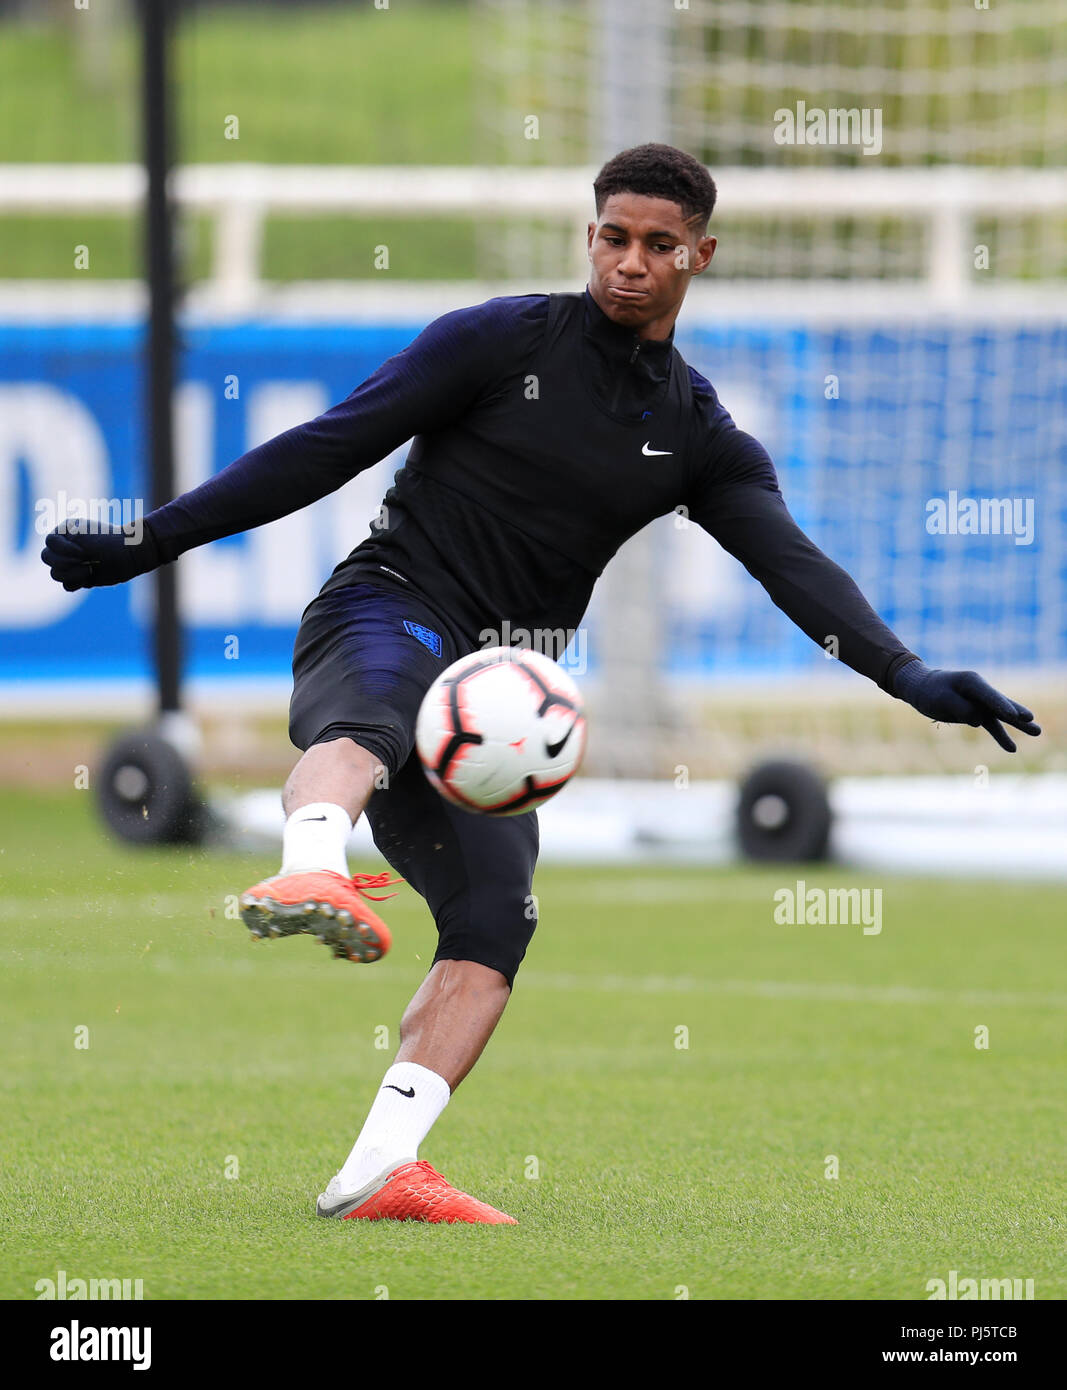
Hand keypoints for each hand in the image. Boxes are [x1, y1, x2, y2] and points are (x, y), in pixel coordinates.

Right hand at [40, 519, 160, 591]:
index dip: (63, 549)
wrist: (130, 555)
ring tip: (90, 569)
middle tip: (84, 561)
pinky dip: (76, 582)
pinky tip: (90, 576)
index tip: (82, 551)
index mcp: (66, 532)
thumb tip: (51, 563)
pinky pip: (66, 585)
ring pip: (55, 574)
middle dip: (64, 562)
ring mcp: (71, 563)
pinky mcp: (79, 577)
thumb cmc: (109, 542)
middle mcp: (66, 547)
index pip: (49, 542)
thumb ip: (63, 546)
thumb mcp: (85, 537)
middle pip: (46, 558)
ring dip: (72, 574)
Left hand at [893, 660, 1040, 752]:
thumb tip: (979, 721)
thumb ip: (961, 708)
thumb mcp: (942, 699)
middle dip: (1017, 713)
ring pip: (1001, 716)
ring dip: (1017, 725)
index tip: (1012, 715)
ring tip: (1037, 732)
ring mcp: (981, 703)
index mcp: (972, 682)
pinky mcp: (977, 713)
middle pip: (1002, 704)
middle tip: (1031, 720)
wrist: (922, 688)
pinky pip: (992, 725)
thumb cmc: (930, 691)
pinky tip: (1012, 749)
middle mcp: (981, 691)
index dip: (1001, 705)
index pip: (989, 696)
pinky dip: (1001, 735)